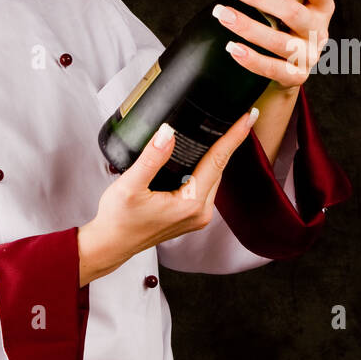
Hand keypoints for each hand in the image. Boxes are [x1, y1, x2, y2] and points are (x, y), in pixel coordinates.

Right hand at [79, 108, 258, 284]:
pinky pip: (205, 185)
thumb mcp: (130, 186)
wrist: (111, 245)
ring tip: (222, 129)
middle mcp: (200, 212)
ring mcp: (197, 216)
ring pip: (213, 176)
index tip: (248, 116)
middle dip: (228, 141)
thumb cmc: (118, 220)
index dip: (234, 136)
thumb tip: (168, 132)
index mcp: (191, 204)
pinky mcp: (191, 215)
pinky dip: (205, 167)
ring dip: (216, 154)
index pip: (218, 161)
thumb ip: (151, 158)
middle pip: (219, 167)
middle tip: (238, 114)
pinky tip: (201, 154)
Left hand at [216, 0, 333, 92]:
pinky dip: (252, 59)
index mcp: (322, 7)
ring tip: (223, 14)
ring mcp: (309, 55)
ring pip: (280, 41)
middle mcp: (319, 30)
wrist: (290, 68)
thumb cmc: (286, 27)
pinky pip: (273, 68)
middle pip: (294, 13)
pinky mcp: (297, 76)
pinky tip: (232, 47)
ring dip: (248, 27)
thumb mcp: (293, 5)